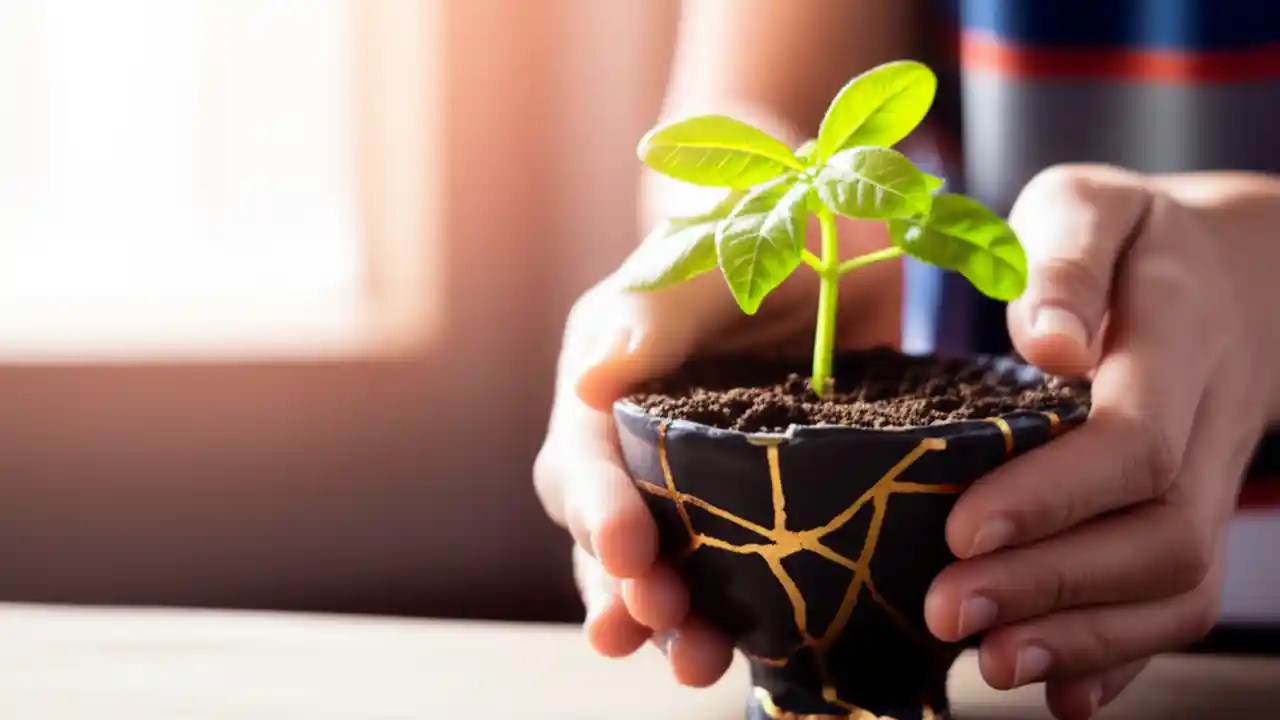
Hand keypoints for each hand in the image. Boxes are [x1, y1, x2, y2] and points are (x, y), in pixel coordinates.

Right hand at [534, 214, 898, 686]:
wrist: (836, 229)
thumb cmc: (759, 216)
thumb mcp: (708, 250)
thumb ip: (652, 310)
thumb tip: (590, 376)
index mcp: (610, 379)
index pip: (584, 457)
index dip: (599, 510)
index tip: (630, 553)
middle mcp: (643, 436)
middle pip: (611, 531)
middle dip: (625, 588)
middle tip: (654, 630)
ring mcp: (703, 472)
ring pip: (670, 562)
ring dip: (678, 618)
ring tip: (699, 665)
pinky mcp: (768, 493)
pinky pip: (746, 561)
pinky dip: (748, 606)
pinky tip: (771, 645)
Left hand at [924, 165, 1279, 718]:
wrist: (1232, 272)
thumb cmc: (1129, 237)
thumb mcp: (1090, 204)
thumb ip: (1065, 259)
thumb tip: (1046, 342)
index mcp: (1180, 335)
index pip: (1134, 439)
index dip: (1053, 498)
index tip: (962, 531)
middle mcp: (1210, 418)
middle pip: (1159, 532)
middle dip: (1053, 583)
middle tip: (947, 610)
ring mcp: (1213, 474)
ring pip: (1178, 582)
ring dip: (1084, 636)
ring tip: (988, 662)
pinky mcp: (1192, 511)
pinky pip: (1179, 600)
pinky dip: (1121, 655)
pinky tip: (1058, 691)